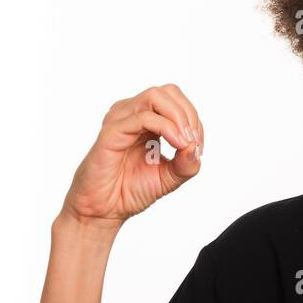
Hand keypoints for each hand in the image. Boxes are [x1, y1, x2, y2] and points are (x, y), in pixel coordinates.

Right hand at [58, 84, 203, 229]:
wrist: (103, 211)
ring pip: (155, 96)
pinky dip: (166, 127)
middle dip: (189, 114)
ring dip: (179, 117)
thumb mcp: (169, 178)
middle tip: (194, 142)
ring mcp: (120, 120)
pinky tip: (176, 144)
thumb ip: (186, 163)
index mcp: (145, 120)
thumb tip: (196, 146)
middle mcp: (131, 114)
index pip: (176, 101)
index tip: (198, 148)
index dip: (194, 121)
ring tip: (185, 143)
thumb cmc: (129, 191)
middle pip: (168, 91)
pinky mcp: (111, 132)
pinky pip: (143, 118)